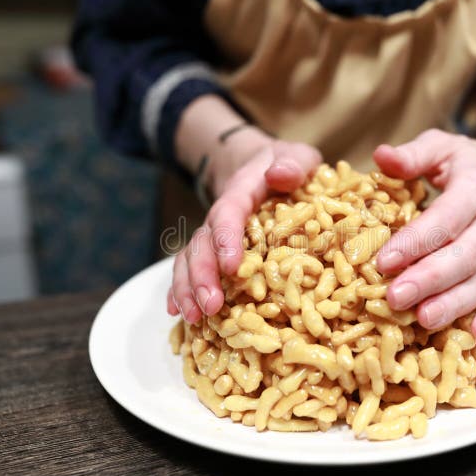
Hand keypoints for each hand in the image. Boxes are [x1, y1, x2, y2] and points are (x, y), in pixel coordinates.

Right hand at [167, 131, 321, 322]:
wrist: (263, 165)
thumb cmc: (287, 165)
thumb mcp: (297, 156)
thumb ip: (293, 163)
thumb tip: (280, 175)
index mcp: (242, 192)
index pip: (228, 212)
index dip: (226, 238)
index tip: (231, 266)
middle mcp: (220, 215)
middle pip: (202, 244)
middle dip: (202, 275)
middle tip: (211, 306)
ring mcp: (213, 235)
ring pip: (190, 260)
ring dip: (189, 289)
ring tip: (194, 319)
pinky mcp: (213, 251)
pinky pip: (190, 270)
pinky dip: (180, 290)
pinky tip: (177, 313)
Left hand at [373, 128, 475, 338]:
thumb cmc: (466, 165)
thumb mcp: (441, 148)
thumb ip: (412, 154)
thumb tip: (381, 155)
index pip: (445, 219)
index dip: (416, 241)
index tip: (384, 260)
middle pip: (463, 255)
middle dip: (429, 279)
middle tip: (395, 297)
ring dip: (454, 303)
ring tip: (423, 319)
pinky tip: (475, 333)